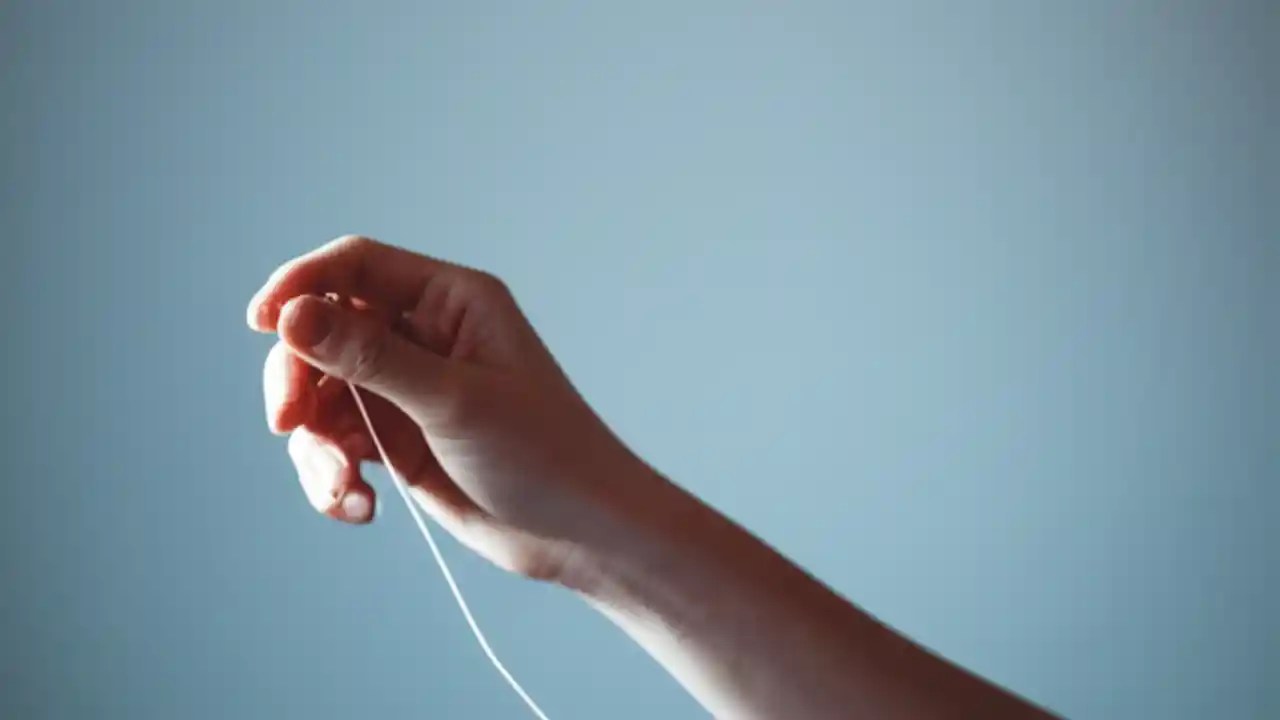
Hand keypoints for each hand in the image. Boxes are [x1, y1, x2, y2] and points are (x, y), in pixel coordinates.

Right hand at [249, 236, 653, 581]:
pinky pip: (335, 444)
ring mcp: (406, 389)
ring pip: (320, 395)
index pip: (355, 267)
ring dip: (316, 444)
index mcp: (452, 300)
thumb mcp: (454, 400)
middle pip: (322, 332)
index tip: (262, 323)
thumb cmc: (544, 453)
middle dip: (298, 378)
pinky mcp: (397, 440)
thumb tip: (292, 317)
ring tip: (345, 488)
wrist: (579, 534)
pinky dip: (333, 475)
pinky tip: (360, 506)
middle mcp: (424, 336)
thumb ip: (371, 358)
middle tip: (288, 424)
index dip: (300, 285)